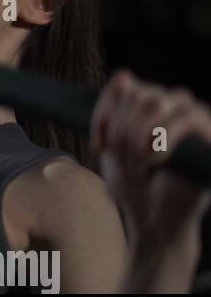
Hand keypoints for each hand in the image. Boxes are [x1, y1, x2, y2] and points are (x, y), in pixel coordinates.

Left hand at [91, 69, 210, 250]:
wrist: (154, 221)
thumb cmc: (133, 186)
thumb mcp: (113, 147)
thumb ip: (115, 111)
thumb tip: (125, 75)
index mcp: (149, 106)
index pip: (125, 84)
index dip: (106, 113)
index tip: (98, 147)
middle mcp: (174, 107)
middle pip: (140, 93)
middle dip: (122, 130)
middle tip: (122, 160)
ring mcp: (195, 120)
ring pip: (158, 100)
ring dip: (137, 136)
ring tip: (138, 164)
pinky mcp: (210, 137)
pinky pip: (187, 119)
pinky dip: (162, 139)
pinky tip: (155, 161)